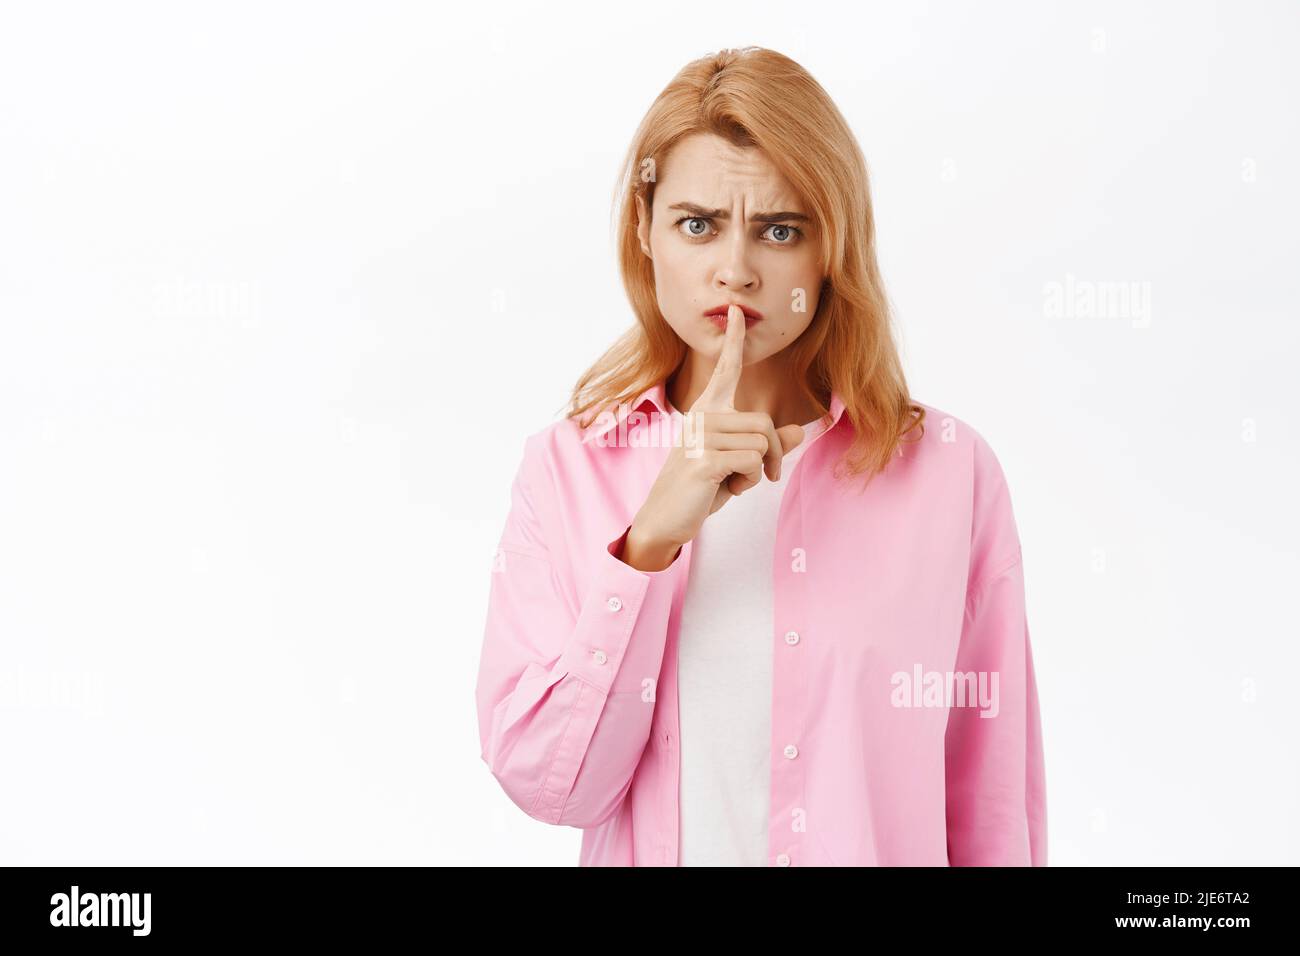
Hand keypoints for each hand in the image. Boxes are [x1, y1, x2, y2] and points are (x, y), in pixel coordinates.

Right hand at [625, 305, 806, 562]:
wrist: (664, 519)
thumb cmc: (701, 489)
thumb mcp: (737, 465)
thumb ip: (767, 447)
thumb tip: (800, 431)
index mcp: (708, 411)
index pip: (725, 369)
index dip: (732, 340)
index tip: (736, 310)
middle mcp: (702, 417)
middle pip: (764, 424)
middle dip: (772, 455)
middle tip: (757, 476)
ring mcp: (700, 437)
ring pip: (761, 445)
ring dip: (757, 472)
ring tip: (730, 482)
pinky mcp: (703, 461)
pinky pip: (752, 462)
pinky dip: (748, 482)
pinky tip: (725, 489)